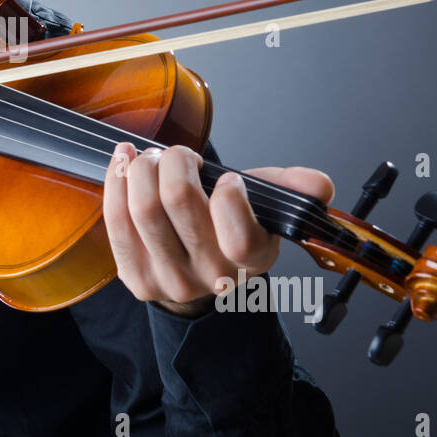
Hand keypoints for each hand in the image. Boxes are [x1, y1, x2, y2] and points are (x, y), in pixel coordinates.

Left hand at [103, 143, 334, 316]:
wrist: (205, 278)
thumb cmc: (233, 229)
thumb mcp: (269, 209)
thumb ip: (292, 189)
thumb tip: (320, 184)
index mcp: (252, 259)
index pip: (239, 236)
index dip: (229, 197)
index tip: (227, 178)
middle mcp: (212, 276)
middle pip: (177, 204)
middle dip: (173, 161)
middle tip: (177, 155)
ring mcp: (171, 281)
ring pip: (143, 210)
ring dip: (141, 169)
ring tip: (149, 158)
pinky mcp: (137, 280)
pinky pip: (116, 224)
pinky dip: (115, 183)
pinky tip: (122, 162)